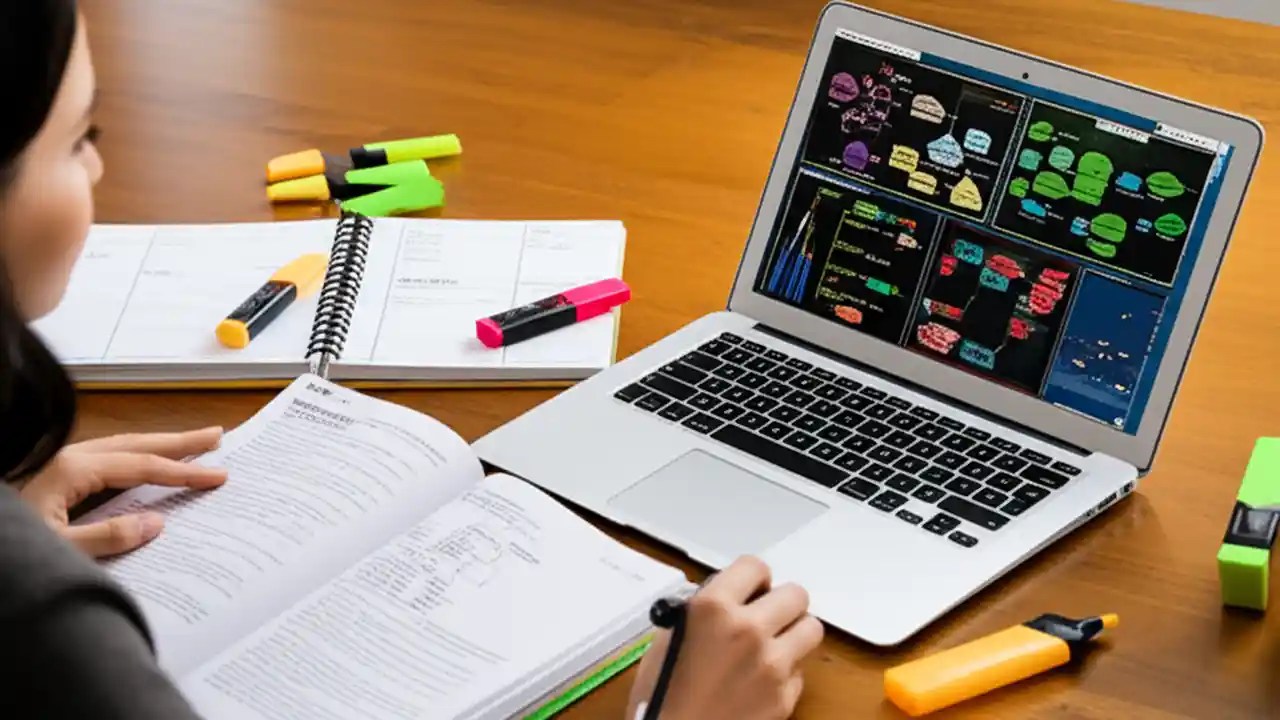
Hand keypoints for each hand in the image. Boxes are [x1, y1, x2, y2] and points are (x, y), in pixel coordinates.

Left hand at [19, 427, 227, 556]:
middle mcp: (69, 459)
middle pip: (136, 444)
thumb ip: (108, 537)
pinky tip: (145, 466)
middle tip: (218, 436)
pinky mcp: (54, 479)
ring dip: (159, 445)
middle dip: (179, 441)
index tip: (218, 475)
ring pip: (121, 448)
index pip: (143, 467)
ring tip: (192, 443)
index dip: (184, 472)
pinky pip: (107, 461)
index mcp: (73, 470)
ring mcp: (61, 466)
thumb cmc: (10, 548)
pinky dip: (137, 458)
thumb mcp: (60, 551)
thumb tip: (156, 523)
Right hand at [628, 556, 823, 719]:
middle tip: (766, 615)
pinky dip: (786, 673)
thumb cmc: (658, 695)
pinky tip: (761, 681)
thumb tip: (726, 597)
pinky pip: (800, 672)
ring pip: (811, 629)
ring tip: (773, 645)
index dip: (752, 578)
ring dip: (793, 633)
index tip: (748, 589)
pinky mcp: (785, 698)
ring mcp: (772, 666)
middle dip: (780, 603)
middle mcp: (749, 631)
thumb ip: (700, 610)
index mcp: (712, 609)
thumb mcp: (667, 638)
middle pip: (796, 594)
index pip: (755, 566)